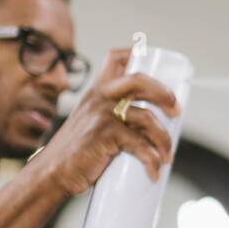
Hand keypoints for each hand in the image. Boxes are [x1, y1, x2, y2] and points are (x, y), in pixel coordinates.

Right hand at [32, 48, 181, 197]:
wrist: (51, 173)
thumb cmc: (75, 154)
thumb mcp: (90, 124)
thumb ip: (113, 118)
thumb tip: (152, 128)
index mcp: (97, 91)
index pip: (116, 58)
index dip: (139, 55)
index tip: (160, 69)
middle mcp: (99, 97)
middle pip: (139, 80)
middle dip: (164, 93)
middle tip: (177, 111)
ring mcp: (102, 114)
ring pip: (146, 117)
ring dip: (163, 138)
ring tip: (167, 155)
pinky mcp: (104, 135)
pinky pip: (140, 144)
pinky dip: (152, 159)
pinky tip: (154, 170)